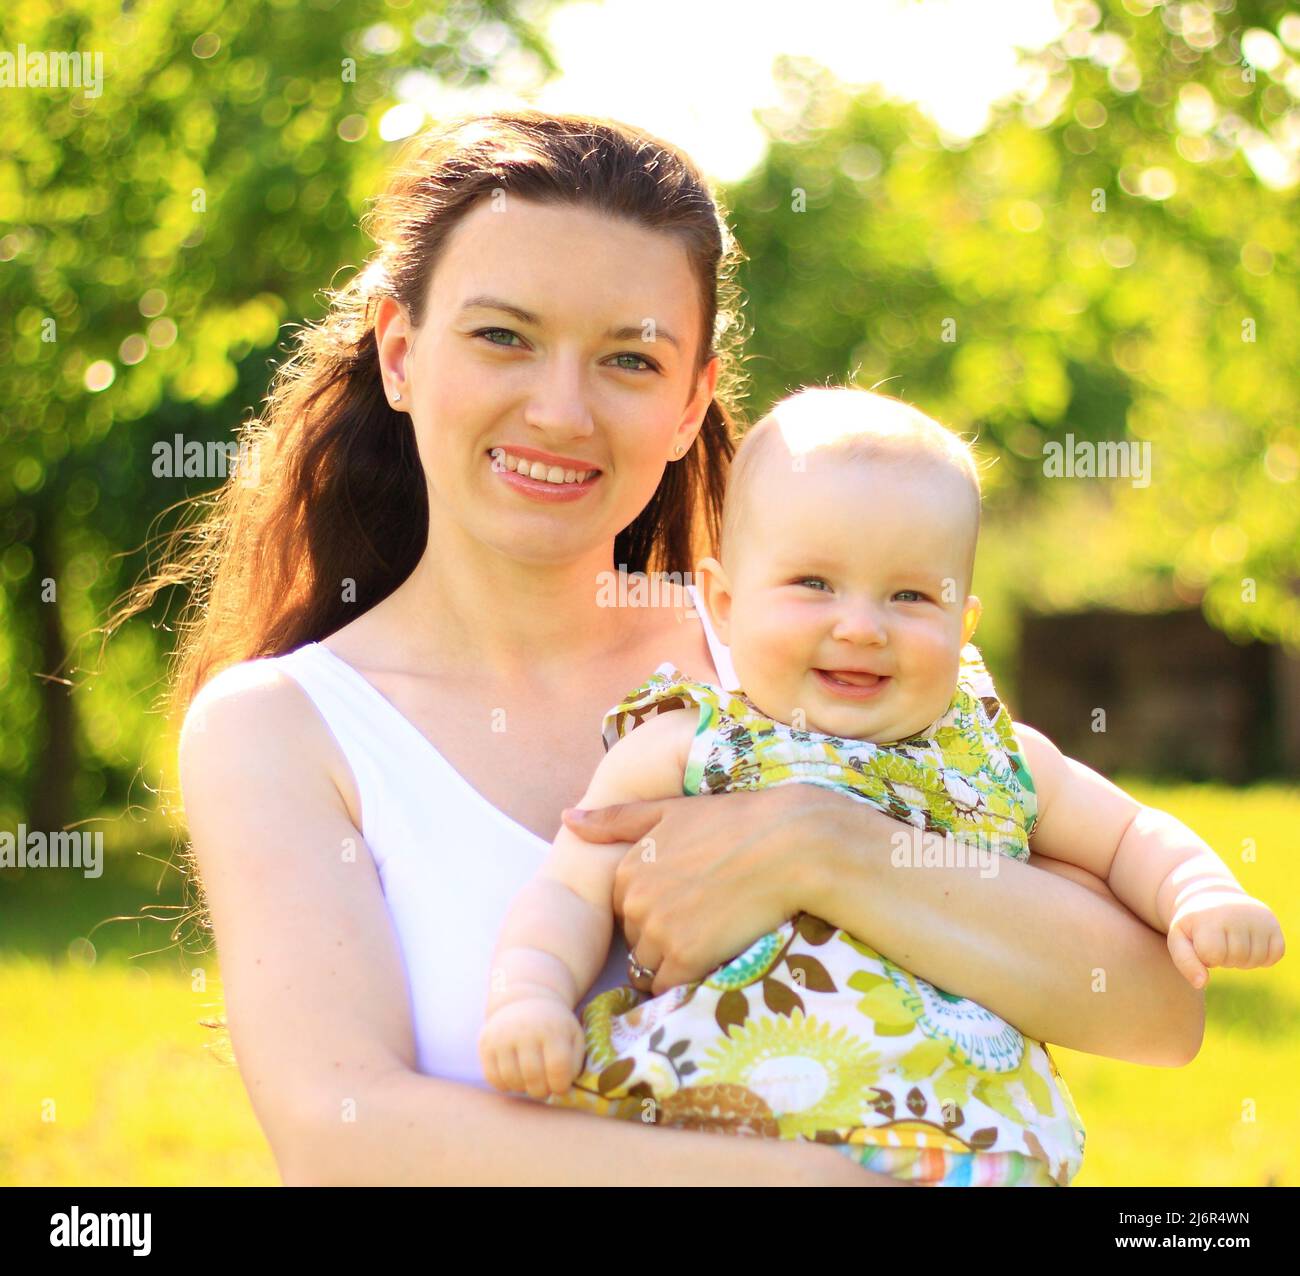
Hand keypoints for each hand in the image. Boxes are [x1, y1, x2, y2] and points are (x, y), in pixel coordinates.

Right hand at [478, 997, 586, 1098]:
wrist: (525, 1000)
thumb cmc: (554, 1026)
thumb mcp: (573, 1037)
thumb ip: (575, 1064)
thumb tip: (564, 1091)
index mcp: (552, 1028)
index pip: (558, 1068)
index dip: (561, 1085)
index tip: (560, 1085)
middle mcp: (525, 1030)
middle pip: (533, 1077)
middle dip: (542, 1091)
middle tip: (545, 1087)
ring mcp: (502, 1036)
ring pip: (512, 1080)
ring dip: (523, 1088)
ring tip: (531, 1081)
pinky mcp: (485, 1043)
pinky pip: (492, 1077)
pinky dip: (505, 1084)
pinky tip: (515, 1076)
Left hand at [560, 785, 835, 993]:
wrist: (787, 844)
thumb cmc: (733, 822)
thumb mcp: (669, 810)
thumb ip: (615, 819)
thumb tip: (567, 816)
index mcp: (626, 868)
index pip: (625, 908)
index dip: (656, 907)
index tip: (689, 896)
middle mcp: (635, 900)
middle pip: (635, 938)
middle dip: (661, 934)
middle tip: (706, 912)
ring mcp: (658, 930)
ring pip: (649, 965)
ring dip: (673, 960)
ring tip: (712, 933)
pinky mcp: (685, 956)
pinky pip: (668, 985)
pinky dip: (685, 978)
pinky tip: (713, 955)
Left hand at [1166, 889, 1284, 987]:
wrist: (1211, 898)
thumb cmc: (1194, 925)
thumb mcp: (1179, 939)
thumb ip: (1185, 962)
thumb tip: (1202, 984)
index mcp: (1210, 917)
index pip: (1213, 956)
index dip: (1206, 957)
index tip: (1202, 944)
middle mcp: (1236, 913)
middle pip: (1236, 959)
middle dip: (1225, 959)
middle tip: (1218, 944)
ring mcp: (1258, 917)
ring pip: (1255, 959)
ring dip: (1242, 960)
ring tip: (1231, 944)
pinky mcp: (1274, 923)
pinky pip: (1276, 954)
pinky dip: (1263, 957)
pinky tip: (1249, 945)